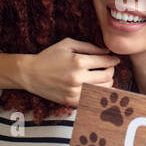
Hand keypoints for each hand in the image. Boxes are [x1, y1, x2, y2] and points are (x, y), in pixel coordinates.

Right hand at [0, 39, 119, 105]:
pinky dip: (98, 94)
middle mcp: (78, 77)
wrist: (30, 74)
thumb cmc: (49, 56)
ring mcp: (75, 91)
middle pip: (107, 76)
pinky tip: (97, 88)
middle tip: (109, 68)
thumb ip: (89, 47)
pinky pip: (92, 99)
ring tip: (103, 78)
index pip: (106, 62)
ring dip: (107, 83)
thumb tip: (107, 52)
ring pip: (103, 90)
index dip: (113, 61)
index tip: (115, 60)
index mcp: (78, 61)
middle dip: (111, 71)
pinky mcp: (71, 101)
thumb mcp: (68, 44)